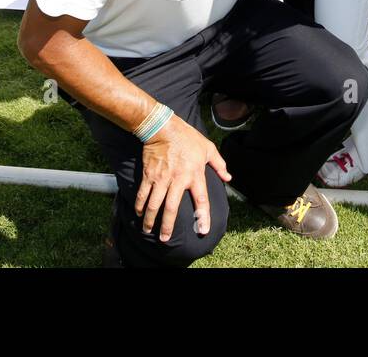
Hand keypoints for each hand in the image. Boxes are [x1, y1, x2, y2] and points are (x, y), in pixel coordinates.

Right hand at [135, 113, 230, 242]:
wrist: (163, 127)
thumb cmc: (187, 137)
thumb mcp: (208, 148)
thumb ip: (219, 164)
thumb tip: (228, 177)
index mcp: (194, 174)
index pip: (201, 199)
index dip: (202, 216)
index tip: (202, 230)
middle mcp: (177, 179)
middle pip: (171, 208)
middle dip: (167, 226)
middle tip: (164, 239)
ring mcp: (161, 179)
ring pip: (154, 204)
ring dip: (150, 220)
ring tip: (148, 231)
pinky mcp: (149, 175)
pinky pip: (143, 194)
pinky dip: (140, 205)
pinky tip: (139, 214)